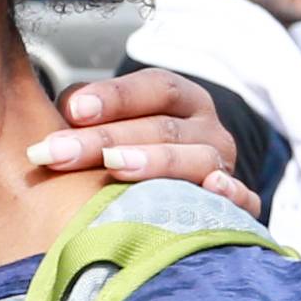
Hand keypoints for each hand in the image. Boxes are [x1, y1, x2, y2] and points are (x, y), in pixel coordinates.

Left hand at [27, 71, 261, 212]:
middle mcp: (208, 130)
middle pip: (163, 127)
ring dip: (155, 162)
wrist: (164, 213)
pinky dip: (231, 195)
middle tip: (57, 153)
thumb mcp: (103, 127)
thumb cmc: (119, 159)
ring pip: (198, 159)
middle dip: (105, 139)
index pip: (155, 88)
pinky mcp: (237, 207)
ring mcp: (224, 167)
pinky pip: (242, 200)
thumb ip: (82, 113)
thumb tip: (66, 110)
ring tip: (114, 167)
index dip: (115, 96)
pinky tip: (211, 188)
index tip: (73, 110)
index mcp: (181, 101)